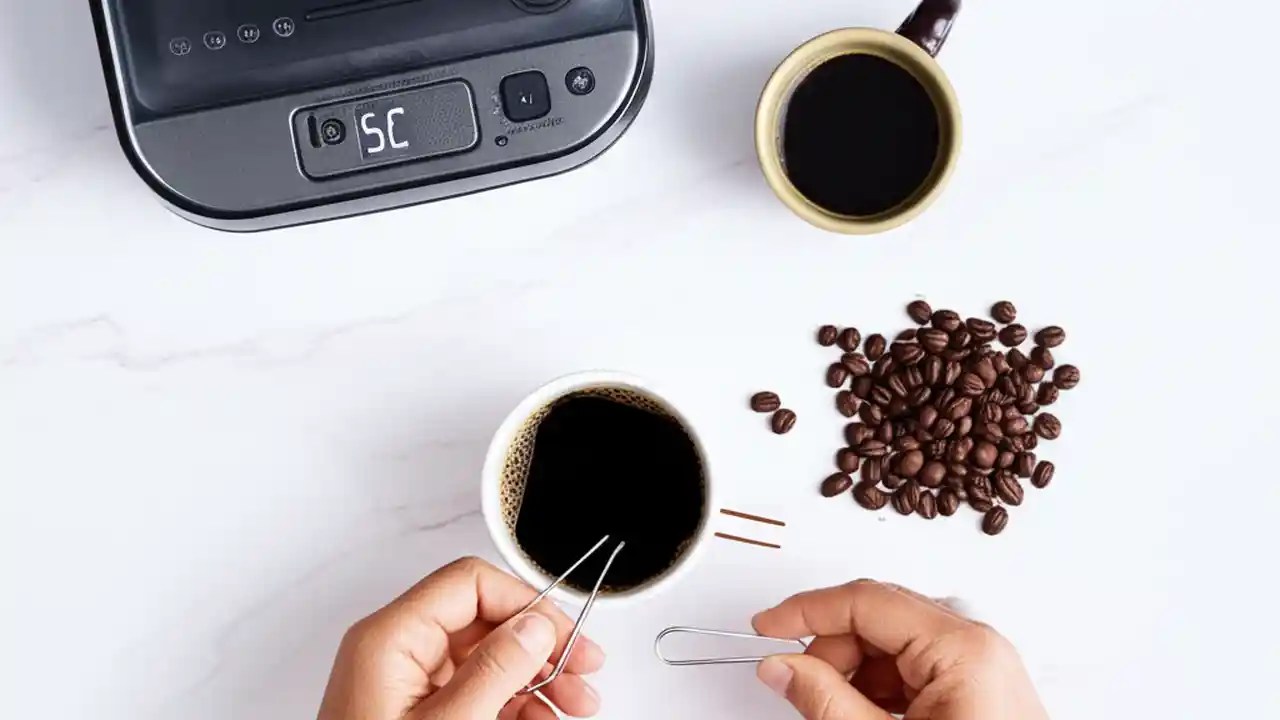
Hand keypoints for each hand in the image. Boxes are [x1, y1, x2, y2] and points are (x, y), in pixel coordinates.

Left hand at [317, 557, 603, 719]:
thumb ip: (494, 671)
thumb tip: (533, 626)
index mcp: (391, 639)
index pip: (470, 585)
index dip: (526, 605)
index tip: (565, 637)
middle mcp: (396, 653)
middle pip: (484, 623)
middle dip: (541, 647)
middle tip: (582, 671)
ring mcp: (406, 685)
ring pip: (487, 660)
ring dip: (538, 680)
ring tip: (575, 705)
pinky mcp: (417, 715)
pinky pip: (476, 693)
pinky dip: (515, 706)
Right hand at [752, 580, 1047, 719]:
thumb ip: (827, 702)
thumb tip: (783, 668)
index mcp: (962, 648)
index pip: (865, 600)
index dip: (806, 610)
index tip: (768, 627)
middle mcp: (978, 646)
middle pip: (879, 618)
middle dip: (832, 649)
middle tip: (800, 684)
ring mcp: (982, 667)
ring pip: (893, 646)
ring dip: (856, 675)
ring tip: (840, 712)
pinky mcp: (978, 690)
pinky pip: (915, 670)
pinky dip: (881, 692)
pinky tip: (868, 719)